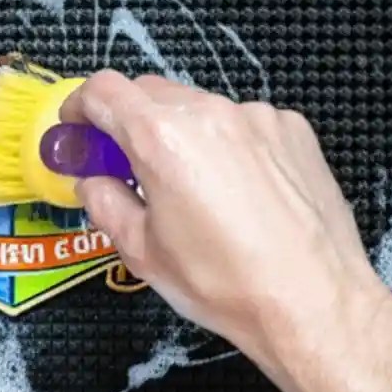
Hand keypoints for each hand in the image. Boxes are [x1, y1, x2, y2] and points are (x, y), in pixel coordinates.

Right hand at [60, 70, 391, 372]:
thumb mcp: (144, 253)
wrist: (314, 301)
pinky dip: (229, 145)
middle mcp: (210, 114)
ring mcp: (257, 117)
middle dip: (130, 122)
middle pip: (151, 93)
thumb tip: (92, 182)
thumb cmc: (227, 284)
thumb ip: (106, 204)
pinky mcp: (293, 129)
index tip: (78, 129)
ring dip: (182, 135)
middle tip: (126, 164)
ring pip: (200, 109)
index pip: (105, 90)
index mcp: (162, 139)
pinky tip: (240, 192)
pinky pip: (245, 124)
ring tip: (193, 189)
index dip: (80, 106)